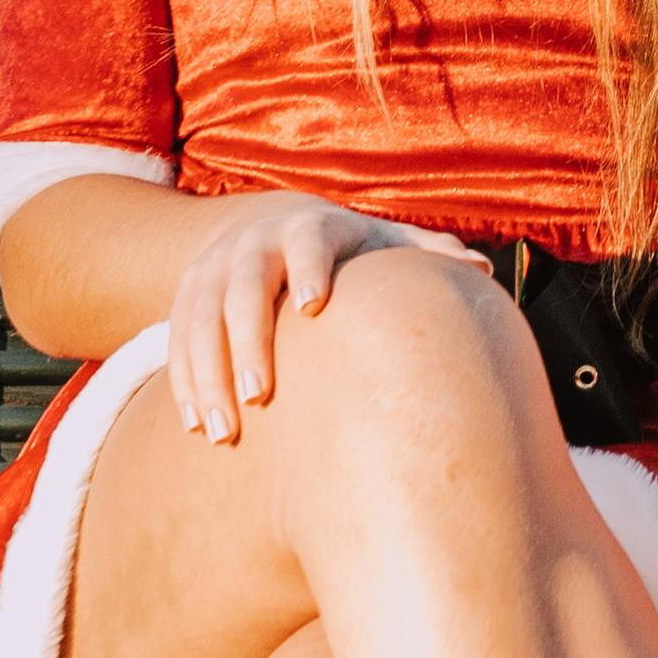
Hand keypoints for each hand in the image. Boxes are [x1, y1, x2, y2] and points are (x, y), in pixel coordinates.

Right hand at [164, 199, 445, 443]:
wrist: (262, 226)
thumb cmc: (342, 248)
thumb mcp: (380, 242)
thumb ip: (427, 253)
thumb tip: (483, 271)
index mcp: (309, 228)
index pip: (308, 240)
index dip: (310, 268)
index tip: (314, 306)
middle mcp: (254, 243)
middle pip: (244, 286)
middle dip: (248, 340)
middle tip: (261, 396)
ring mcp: (213, 268)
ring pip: (200, 318)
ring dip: (206, 373)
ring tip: (223, 431)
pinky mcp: (185, 294)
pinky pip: (174, 338)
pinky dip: (182, 381)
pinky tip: (195, 426)